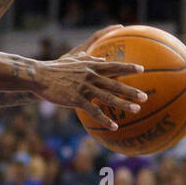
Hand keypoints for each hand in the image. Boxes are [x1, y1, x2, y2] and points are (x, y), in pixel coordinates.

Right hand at [33, 29, 147, 130]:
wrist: (40, 76)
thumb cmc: (56, 68)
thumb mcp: (73, 59)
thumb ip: (89, 57)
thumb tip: (102, 58)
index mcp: (91, 66)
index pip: (114, 66)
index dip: (128, 67)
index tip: (142, 69)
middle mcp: (91, 76)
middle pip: (115, 84)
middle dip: (131, 91)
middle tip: (145, 96)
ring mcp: (84, 88)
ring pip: (108, 97)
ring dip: (123, 104)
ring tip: (136, 110)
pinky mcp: (76, 100)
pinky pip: (94, 111)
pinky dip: (105, 119)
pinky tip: (114, 126)